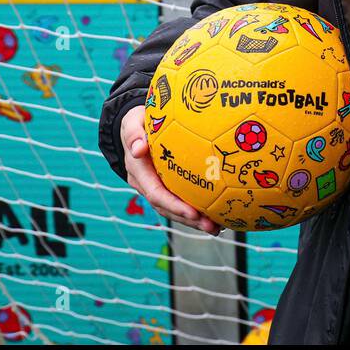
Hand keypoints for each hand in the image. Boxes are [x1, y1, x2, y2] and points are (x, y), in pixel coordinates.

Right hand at [121, 105, 221, 235]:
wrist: (135, 126)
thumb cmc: (137, 121)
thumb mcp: (132, 123)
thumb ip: (134, 134)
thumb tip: (138, 149)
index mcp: (138, 171)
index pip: (156, 193)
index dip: (174, 205)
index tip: (193, 213)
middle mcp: (145, 184)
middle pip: (167, 208)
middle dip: (188, 219)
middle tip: (211, 226)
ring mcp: (154, 187)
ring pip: (173, 209)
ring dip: (193, 221)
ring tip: (217, 228)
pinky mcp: (165, 185)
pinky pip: (179, 201)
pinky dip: (195, 211)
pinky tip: (215, 215)